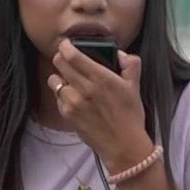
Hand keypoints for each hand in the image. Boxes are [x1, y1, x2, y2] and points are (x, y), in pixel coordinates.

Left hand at [47, 39, 147, 169]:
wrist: (123, 145)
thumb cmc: (130, 115)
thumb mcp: (135, 86)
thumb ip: (130, 64)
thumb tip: (119, 54)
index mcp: (100, 77)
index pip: (71, 55)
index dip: (66, 46)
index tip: (68, 44)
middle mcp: (83, 88)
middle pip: (59, 63)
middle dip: (62, 58)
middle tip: (70, 60)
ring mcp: (72, 102)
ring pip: (54, 80)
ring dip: (61, 77)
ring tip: (71, 81)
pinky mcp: (67, 114)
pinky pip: (57, 97)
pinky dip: (63, 94)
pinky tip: (75, 98)